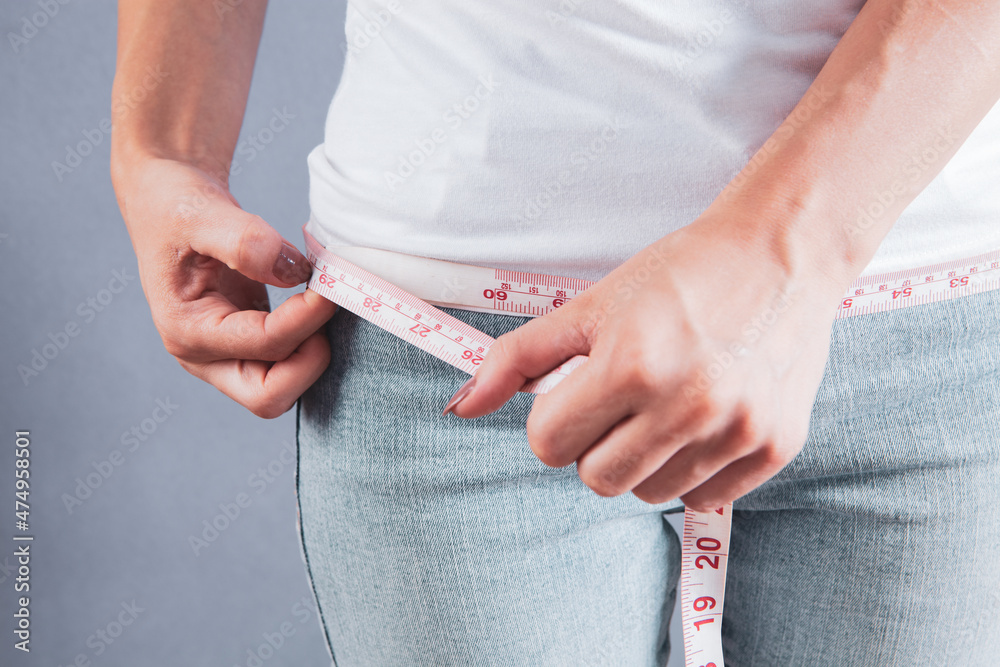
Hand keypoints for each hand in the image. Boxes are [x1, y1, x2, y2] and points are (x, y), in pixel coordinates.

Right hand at [112, 157, 336, 417]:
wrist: (170, 201)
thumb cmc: (176, 208)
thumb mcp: (202, 214)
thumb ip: (244, 242)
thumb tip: (292, 271)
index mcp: (187, 331)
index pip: (265, 344)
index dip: (306, 318)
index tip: (331, 285)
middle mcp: (205, 356)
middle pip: (269, 396)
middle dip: (309, 361)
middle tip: (328, 309)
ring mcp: (228, 355)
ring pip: (283, 387)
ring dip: (312, 354)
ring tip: (324, 302)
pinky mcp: (249, 344)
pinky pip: (289, 363)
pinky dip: (311, 341)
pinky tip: (318, 302)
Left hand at [444, 208, 847, 510]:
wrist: (778, 255)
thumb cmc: (680, 275)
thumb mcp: (590, 307)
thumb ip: (517, 358)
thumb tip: (460, 407)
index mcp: (630, 366)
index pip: (547, 444)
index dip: (554, 418)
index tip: (579, 392)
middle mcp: (686, 406)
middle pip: (595, 479)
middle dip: (594, 444)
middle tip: (622, 399)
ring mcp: (735, 431)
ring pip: (648, 493)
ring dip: (643, 459)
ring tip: (667, 405)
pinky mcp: (775, 447)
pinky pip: (704, 496)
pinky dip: (692, 469)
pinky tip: (704, 420)